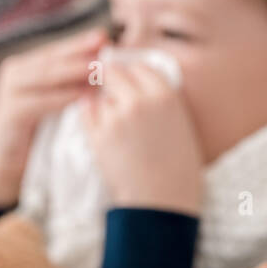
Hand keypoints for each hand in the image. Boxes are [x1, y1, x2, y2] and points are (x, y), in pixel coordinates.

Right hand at [0, 28, 106, 207]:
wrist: (11, 166)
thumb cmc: (41, 132)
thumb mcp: (57, 101)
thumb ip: (72, 82)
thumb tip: (106, 64)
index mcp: (26, 66)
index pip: (57, 50)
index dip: (80, 43)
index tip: (105, 37)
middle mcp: (14, 74)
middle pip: (52, 59)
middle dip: (80, 53)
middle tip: (105, 48)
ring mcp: (8, 92)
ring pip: (46, 76)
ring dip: (74, 72)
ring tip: (99, 69)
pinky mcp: (9, 114)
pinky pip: (40, 103)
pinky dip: (63, 99)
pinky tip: (84, 97)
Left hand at [82, 57, 202, 214]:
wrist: (163, 201)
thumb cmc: (178, 167)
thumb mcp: (180, 123)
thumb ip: (159, 99)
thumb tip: (136, 79)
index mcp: (166, 95)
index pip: (141, 66)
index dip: (134, 73)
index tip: (130, 81)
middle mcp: (140, 100)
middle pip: (115, 72)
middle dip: (112, 81)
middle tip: (113, 95)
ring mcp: (116, 116)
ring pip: (100, 95)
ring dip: (103, 103)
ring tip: (118, 128)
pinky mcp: (97, 134)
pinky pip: (86, 112)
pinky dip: (90, 116)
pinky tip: (103, 131)